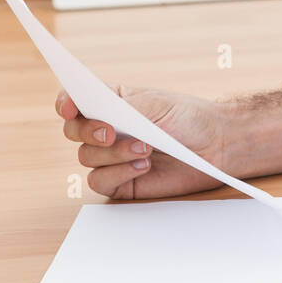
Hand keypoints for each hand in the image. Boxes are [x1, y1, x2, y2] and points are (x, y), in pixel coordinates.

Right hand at [55, 86, 229, 200]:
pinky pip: (100, 181)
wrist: (216, 145)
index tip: (69, 107)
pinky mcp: (120, 181)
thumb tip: (100, 116)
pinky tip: (143, 166)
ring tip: (146, 148)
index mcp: (110, 102)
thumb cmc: (188, 118)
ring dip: (113, 154)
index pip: (75, 100)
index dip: (65, 102)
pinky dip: (118, 173)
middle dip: (87, 131)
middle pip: (73, 131)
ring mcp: (111, 156)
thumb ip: (126, 109)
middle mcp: (106, 128)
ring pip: (87, 158)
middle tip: (110, 132)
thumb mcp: (157, 105)